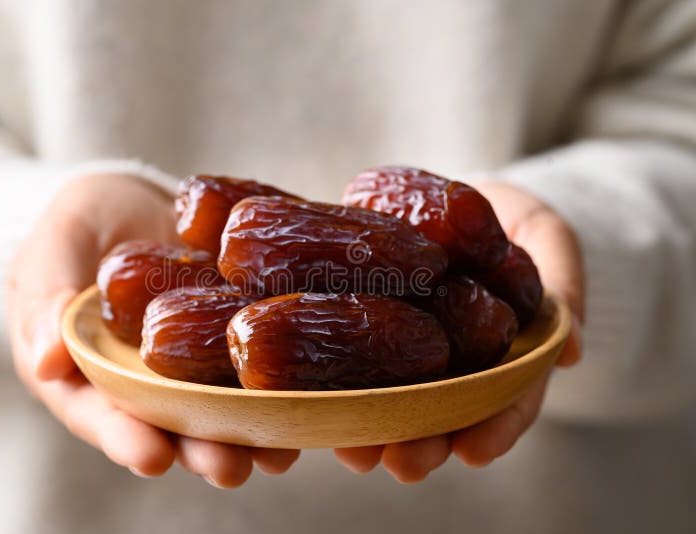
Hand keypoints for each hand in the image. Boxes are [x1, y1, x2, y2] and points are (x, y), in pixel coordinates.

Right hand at [7, 173, 298, 486]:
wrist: (134, 199)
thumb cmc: (80, 225)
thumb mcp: (52, 249)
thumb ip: (43, 299)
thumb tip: (47, 362)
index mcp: (91, 373)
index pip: (102, 415)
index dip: (126, 439)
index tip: (152, 456)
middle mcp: (148, 381)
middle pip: (171, 426)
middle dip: (201, 450)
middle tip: (230, 468)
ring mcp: (195, 364)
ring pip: (221, 408)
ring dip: (249, 435)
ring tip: (277, 452)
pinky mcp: (235, 336)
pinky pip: (258, 365)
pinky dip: (283, 386)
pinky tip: (309, 401)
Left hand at [334, 181, 584, 481]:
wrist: (470, 203)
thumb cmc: (518, 223)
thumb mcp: (550, 241)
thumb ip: (563, 289)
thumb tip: (573, 350)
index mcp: (506, 354)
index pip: (508, 401)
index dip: (495, 428)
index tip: (475, 451)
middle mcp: (456, 362)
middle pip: (444, 413)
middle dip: (425, 443)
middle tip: (405, 464)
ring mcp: (410, 346)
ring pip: (394, 396)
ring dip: (374, 430)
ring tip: (355, 453)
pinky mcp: (369, 319)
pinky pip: (350, 352)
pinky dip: (335, 380)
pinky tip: (316, 401)